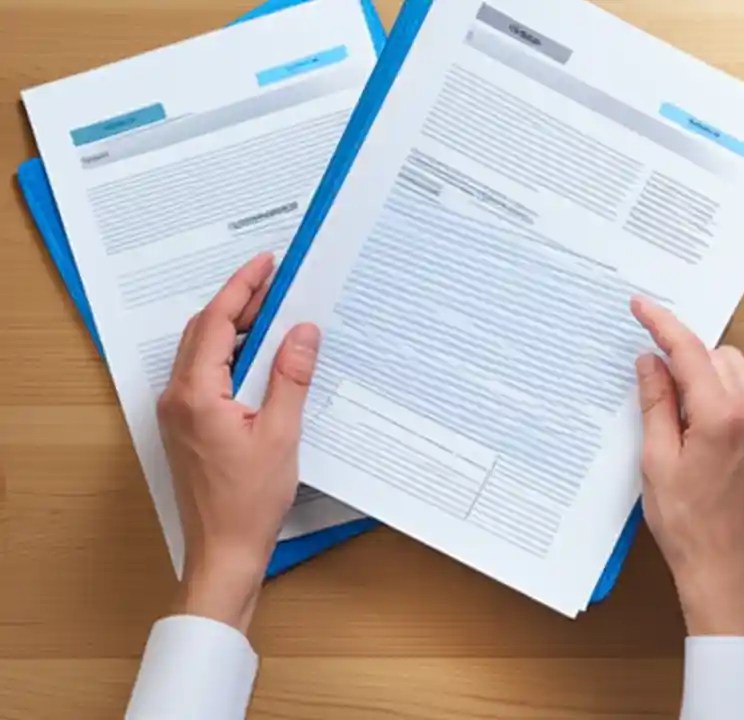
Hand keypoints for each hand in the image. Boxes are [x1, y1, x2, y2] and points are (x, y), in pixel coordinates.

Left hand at [157, 253, 320, 632]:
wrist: (223, 552)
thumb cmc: (249, 503)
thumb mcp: (281, 434)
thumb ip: (290, 377)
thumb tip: (302, 332)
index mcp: (196, 394)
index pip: (217, 323)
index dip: (243, 287)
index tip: (266, 263)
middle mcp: (177, 398)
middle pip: (204, 331)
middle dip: (239, 301)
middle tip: (276, 281)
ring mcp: (178, 413)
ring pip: (202, 352)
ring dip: (233, 327)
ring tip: (272, 311)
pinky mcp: (186, 426)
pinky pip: (204, 374)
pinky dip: (230, 355)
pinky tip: (258, 356)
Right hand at [631, 297, 743, 637]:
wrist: (722, 571)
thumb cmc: (685, 525)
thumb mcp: (655, 462)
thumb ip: (656, 405)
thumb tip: (650, 361)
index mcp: (718, 417)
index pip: (688, 352)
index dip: (662, 324)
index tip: (642, 307)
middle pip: (720, 356)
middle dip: (687, 356)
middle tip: (659, 379)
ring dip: (723, 370)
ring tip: (697, 398)